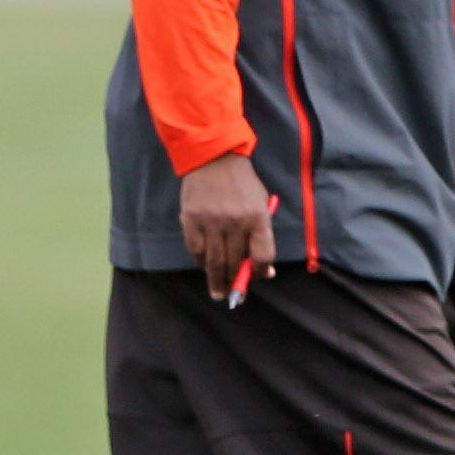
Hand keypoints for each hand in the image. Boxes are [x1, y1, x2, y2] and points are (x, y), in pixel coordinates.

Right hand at [178, 152, 275, 298]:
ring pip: (214, 260)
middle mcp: (234, 222)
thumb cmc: (242, 183)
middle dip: (236, 282)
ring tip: (218, 293)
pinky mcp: (192, 220)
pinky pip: (195, 248)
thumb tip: (262, 265)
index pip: (262, 255)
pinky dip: (200, 261)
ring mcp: (211, 222)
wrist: (214, 158)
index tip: (259, 276)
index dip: (261, 271)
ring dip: (216, 280)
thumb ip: (262, 233)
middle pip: (236, 261)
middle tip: (234, 295)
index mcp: (257, 218)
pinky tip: (203, 267)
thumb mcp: (260, 203)